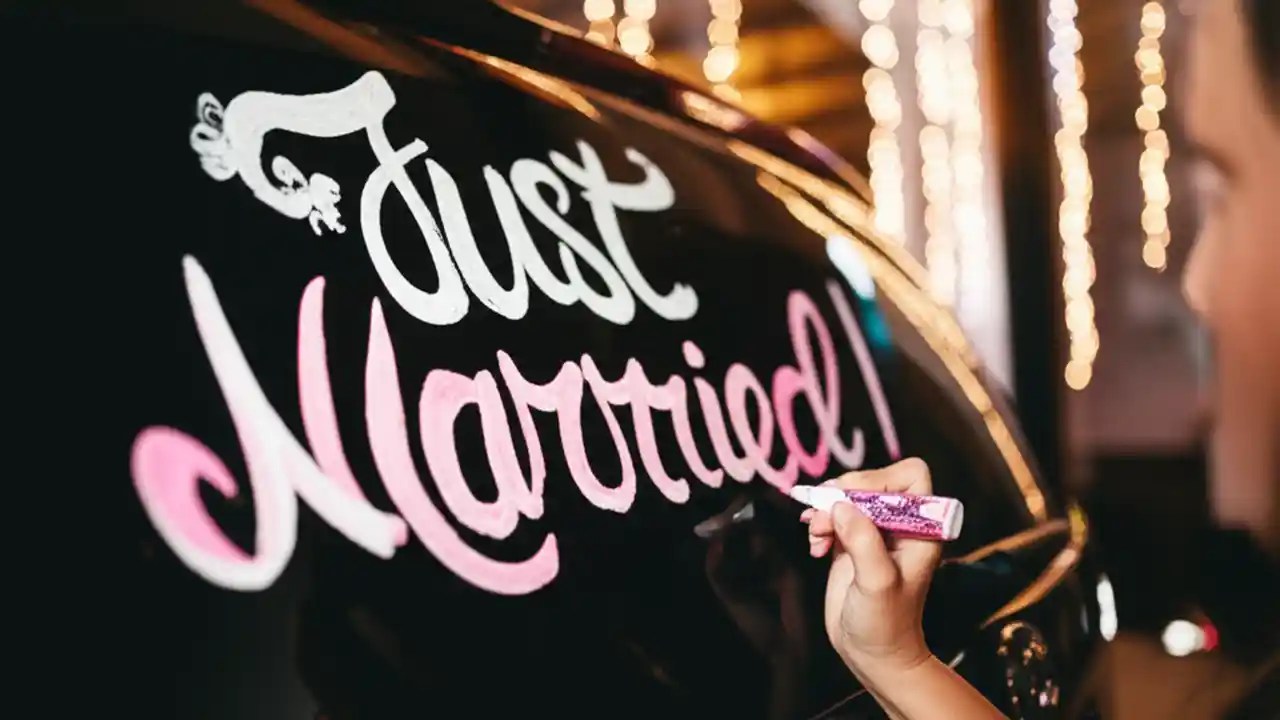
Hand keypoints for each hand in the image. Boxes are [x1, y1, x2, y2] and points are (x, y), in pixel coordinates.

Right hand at [801, 458, 941, 679]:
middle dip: (844, 494)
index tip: (855, 502)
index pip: (911, 477)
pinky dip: (818, 522)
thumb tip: (841, 506)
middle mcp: (901, 524)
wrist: (873, 653)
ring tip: (816, 534)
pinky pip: (833, 514)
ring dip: (826, 508)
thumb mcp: (877, 582)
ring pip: (848, 495)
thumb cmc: (885, 623)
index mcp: (922, 528)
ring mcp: (875, 531)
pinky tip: (815, 546)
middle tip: (823, 515)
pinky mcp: (851, 540)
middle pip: (873, 481)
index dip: (882, 481)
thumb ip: (863, 540)